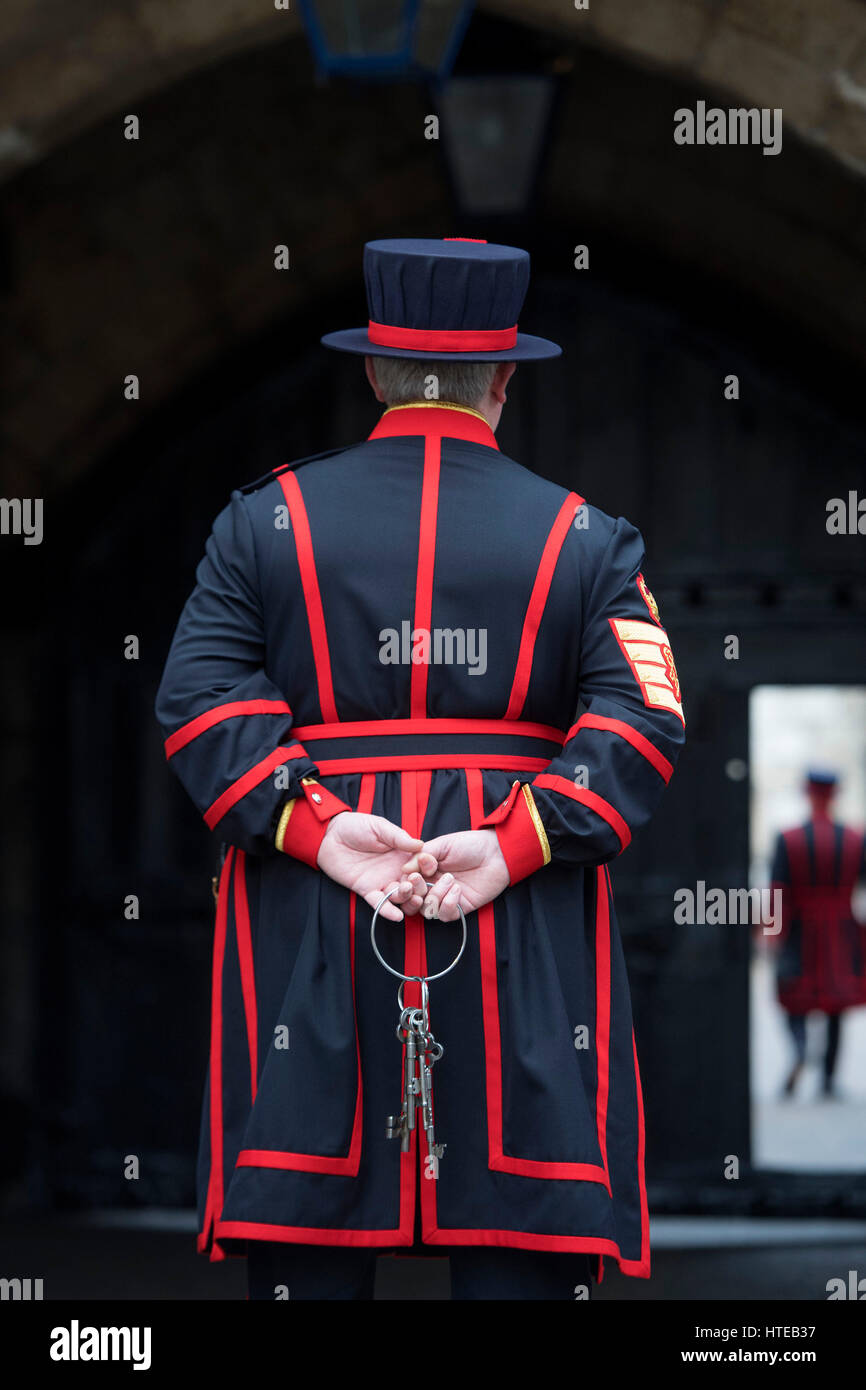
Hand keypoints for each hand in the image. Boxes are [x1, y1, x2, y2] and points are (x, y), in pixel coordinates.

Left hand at [316, 812, 438, 920]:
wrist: (330, 835)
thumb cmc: (356, 826)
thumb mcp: (380, 827)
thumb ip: (399, 837)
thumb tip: (421, 845)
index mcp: (402, 854)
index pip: (421, 866)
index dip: (427, 869)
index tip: (430, 869)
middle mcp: (395, 870)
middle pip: (414, 885)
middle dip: (419, 888)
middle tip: (418, 885)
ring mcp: (382, 881)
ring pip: (399, 896)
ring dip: (406, 899)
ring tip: (410, 897)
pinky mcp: (367, 890)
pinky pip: (379, 903)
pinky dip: (388, 911)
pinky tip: (397, 916)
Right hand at [402, 829, 509, 920]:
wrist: (496, 853)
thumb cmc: (470, 845)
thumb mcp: (443, 845)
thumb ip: (422, 855)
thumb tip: (403, 869)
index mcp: (424, 870)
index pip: (407, 883)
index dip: (406, 883)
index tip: (412, 876)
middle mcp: (432, 886)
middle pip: (413, 900)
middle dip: (415, 892)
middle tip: (422, 880)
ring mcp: (445, 898)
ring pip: (427, 910)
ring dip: (435, 896)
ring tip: (450, 880)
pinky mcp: (459, 908)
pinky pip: (445, 915)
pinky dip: (448, 904)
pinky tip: (457, 890)